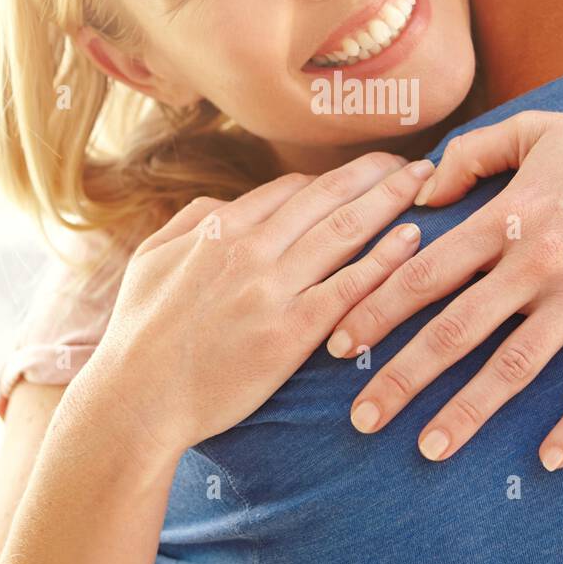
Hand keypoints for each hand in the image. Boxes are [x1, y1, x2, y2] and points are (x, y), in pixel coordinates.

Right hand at [82, 151, 435, 455]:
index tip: (365, 175)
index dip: (333, 180)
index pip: (290, 191)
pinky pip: (347, 288)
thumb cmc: (138, 334)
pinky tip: (413, 241)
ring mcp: (271, 290)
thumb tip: (225, 206)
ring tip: (425, 185)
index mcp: (218, 230)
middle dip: (375, 175)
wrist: (137, 401)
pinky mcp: (289, 334)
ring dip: (390, 202)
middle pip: (327, 199)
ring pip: (344, 232)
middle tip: (415, 162)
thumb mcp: (150, 260)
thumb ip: (190, 223)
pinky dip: (383, 260)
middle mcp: (249, 249)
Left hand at [328, 109, 562, 468]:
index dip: (375, 311)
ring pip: (514, 365)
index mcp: (507, 218)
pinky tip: (549, 460)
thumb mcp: (534, 128)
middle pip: (454, 330)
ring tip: (428, 449)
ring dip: (469, 412)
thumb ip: (471, 152)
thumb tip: (420, 189)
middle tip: (362, 418)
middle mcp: (537, 262)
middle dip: (402, 377)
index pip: (424, 273)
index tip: (338, 345)